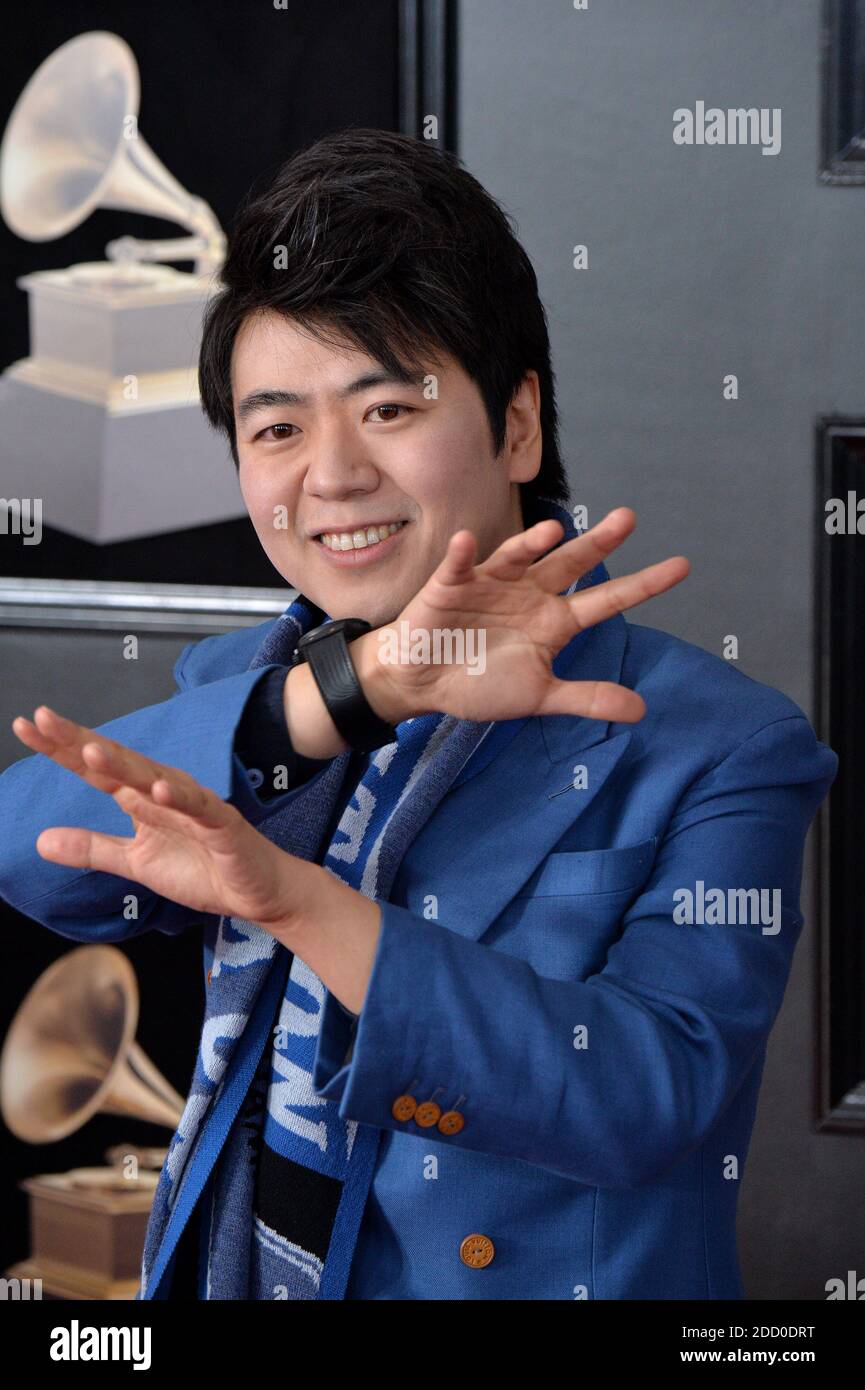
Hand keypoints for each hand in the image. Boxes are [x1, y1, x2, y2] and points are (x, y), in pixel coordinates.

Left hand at [9, 708, 312, 934]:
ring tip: (90, 752)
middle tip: (43, 718)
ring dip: (123, 765)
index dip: (60, 748)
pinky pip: (198, 808)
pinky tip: (158, 789)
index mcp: (142, 798)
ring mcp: (193, 805)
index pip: (94, 770)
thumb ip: (92, 848)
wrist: (256, 892)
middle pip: (116, 762)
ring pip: (153, 779)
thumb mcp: (135, 863)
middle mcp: (164, 792)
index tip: (25, 726)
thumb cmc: (203, 869)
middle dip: (80, 741)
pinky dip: (180, 798)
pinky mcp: (221, 824)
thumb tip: (40, 840)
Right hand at [365, 507, 688, 725]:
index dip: (643, 585)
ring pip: (518, 556)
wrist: (425, 680)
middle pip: (570, 563)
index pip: (607, 599)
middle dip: (598, 542)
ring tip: (553, 531)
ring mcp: (492, 584)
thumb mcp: (540, 695)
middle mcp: (530, 593)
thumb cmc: (480, 682)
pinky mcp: (452, 585)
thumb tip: (641, 711)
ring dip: (533, 542)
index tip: (682, 566)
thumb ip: (587, 698)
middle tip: (628, 519)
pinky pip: (460, 566)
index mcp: (554, 620)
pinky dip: (463, 554)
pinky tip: (468, 543)